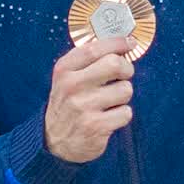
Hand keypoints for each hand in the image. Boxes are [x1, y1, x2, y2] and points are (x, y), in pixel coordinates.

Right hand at [42, 37, 134, 162]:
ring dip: (123, 96)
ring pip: (125, 90)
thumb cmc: (67, 104)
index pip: (95, 48)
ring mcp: (83, 107)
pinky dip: (121, 115)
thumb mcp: (66, 78)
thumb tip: (121, 44)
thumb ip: (87, 61)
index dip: (117, 43)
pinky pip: (126, 113)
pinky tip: (108, 118)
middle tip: (123, 75)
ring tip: (109, 102)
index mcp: (64, 70)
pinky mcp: (96, 126)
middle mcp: (72, 86)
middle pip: (114, 64)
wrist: (53, 141)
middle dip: (126, 68)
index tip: (129, 43)